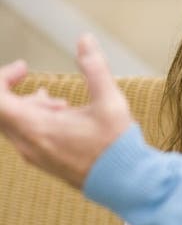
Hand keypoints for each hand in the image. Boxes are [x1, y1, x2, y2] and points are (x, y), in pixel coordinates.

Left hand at [0, 34, 131, 187]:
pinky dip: (37, 121)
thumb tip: (84, 40)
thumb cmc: (117, 146)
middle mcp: (29, 145)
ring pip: (15, 125)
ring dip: (32, 108)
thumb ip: (95, 68)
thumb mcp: (110, 101)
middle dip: (18, 92)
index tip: (25, 67)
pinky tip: (65, 119)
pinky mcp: (45, 163)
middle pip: (3, 112)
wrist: (126, 184)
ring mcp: (35, 156)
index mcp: (37, 129)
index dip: (3, 78)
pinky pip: (26, 137)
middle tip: (48, 89)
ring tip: (62, 105)